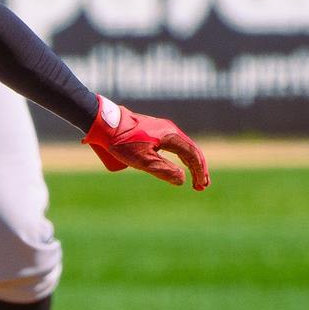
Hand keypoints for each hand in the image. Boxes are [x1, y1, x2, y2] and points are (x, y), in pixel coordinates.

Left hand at [82, 96, 209, 189]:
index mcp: (171, 136)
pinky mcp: (154, 131)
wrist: (106, 124)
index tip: (201, 186)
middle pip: (191, 150)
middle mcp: (170, 130)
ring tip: (194, 178)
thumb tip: (183, 179)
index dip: (199, 171)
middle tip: (202, 185)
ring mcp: (162, 129)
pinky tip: (180, 164)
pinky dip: (181, 156)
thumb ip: (164, 170)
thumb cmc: (123, 142)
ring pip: (183, 147)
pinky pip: (174, 145)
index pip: (192, 154)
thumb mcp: (143, 160)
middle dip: (198, 168)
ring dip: (190, 163)